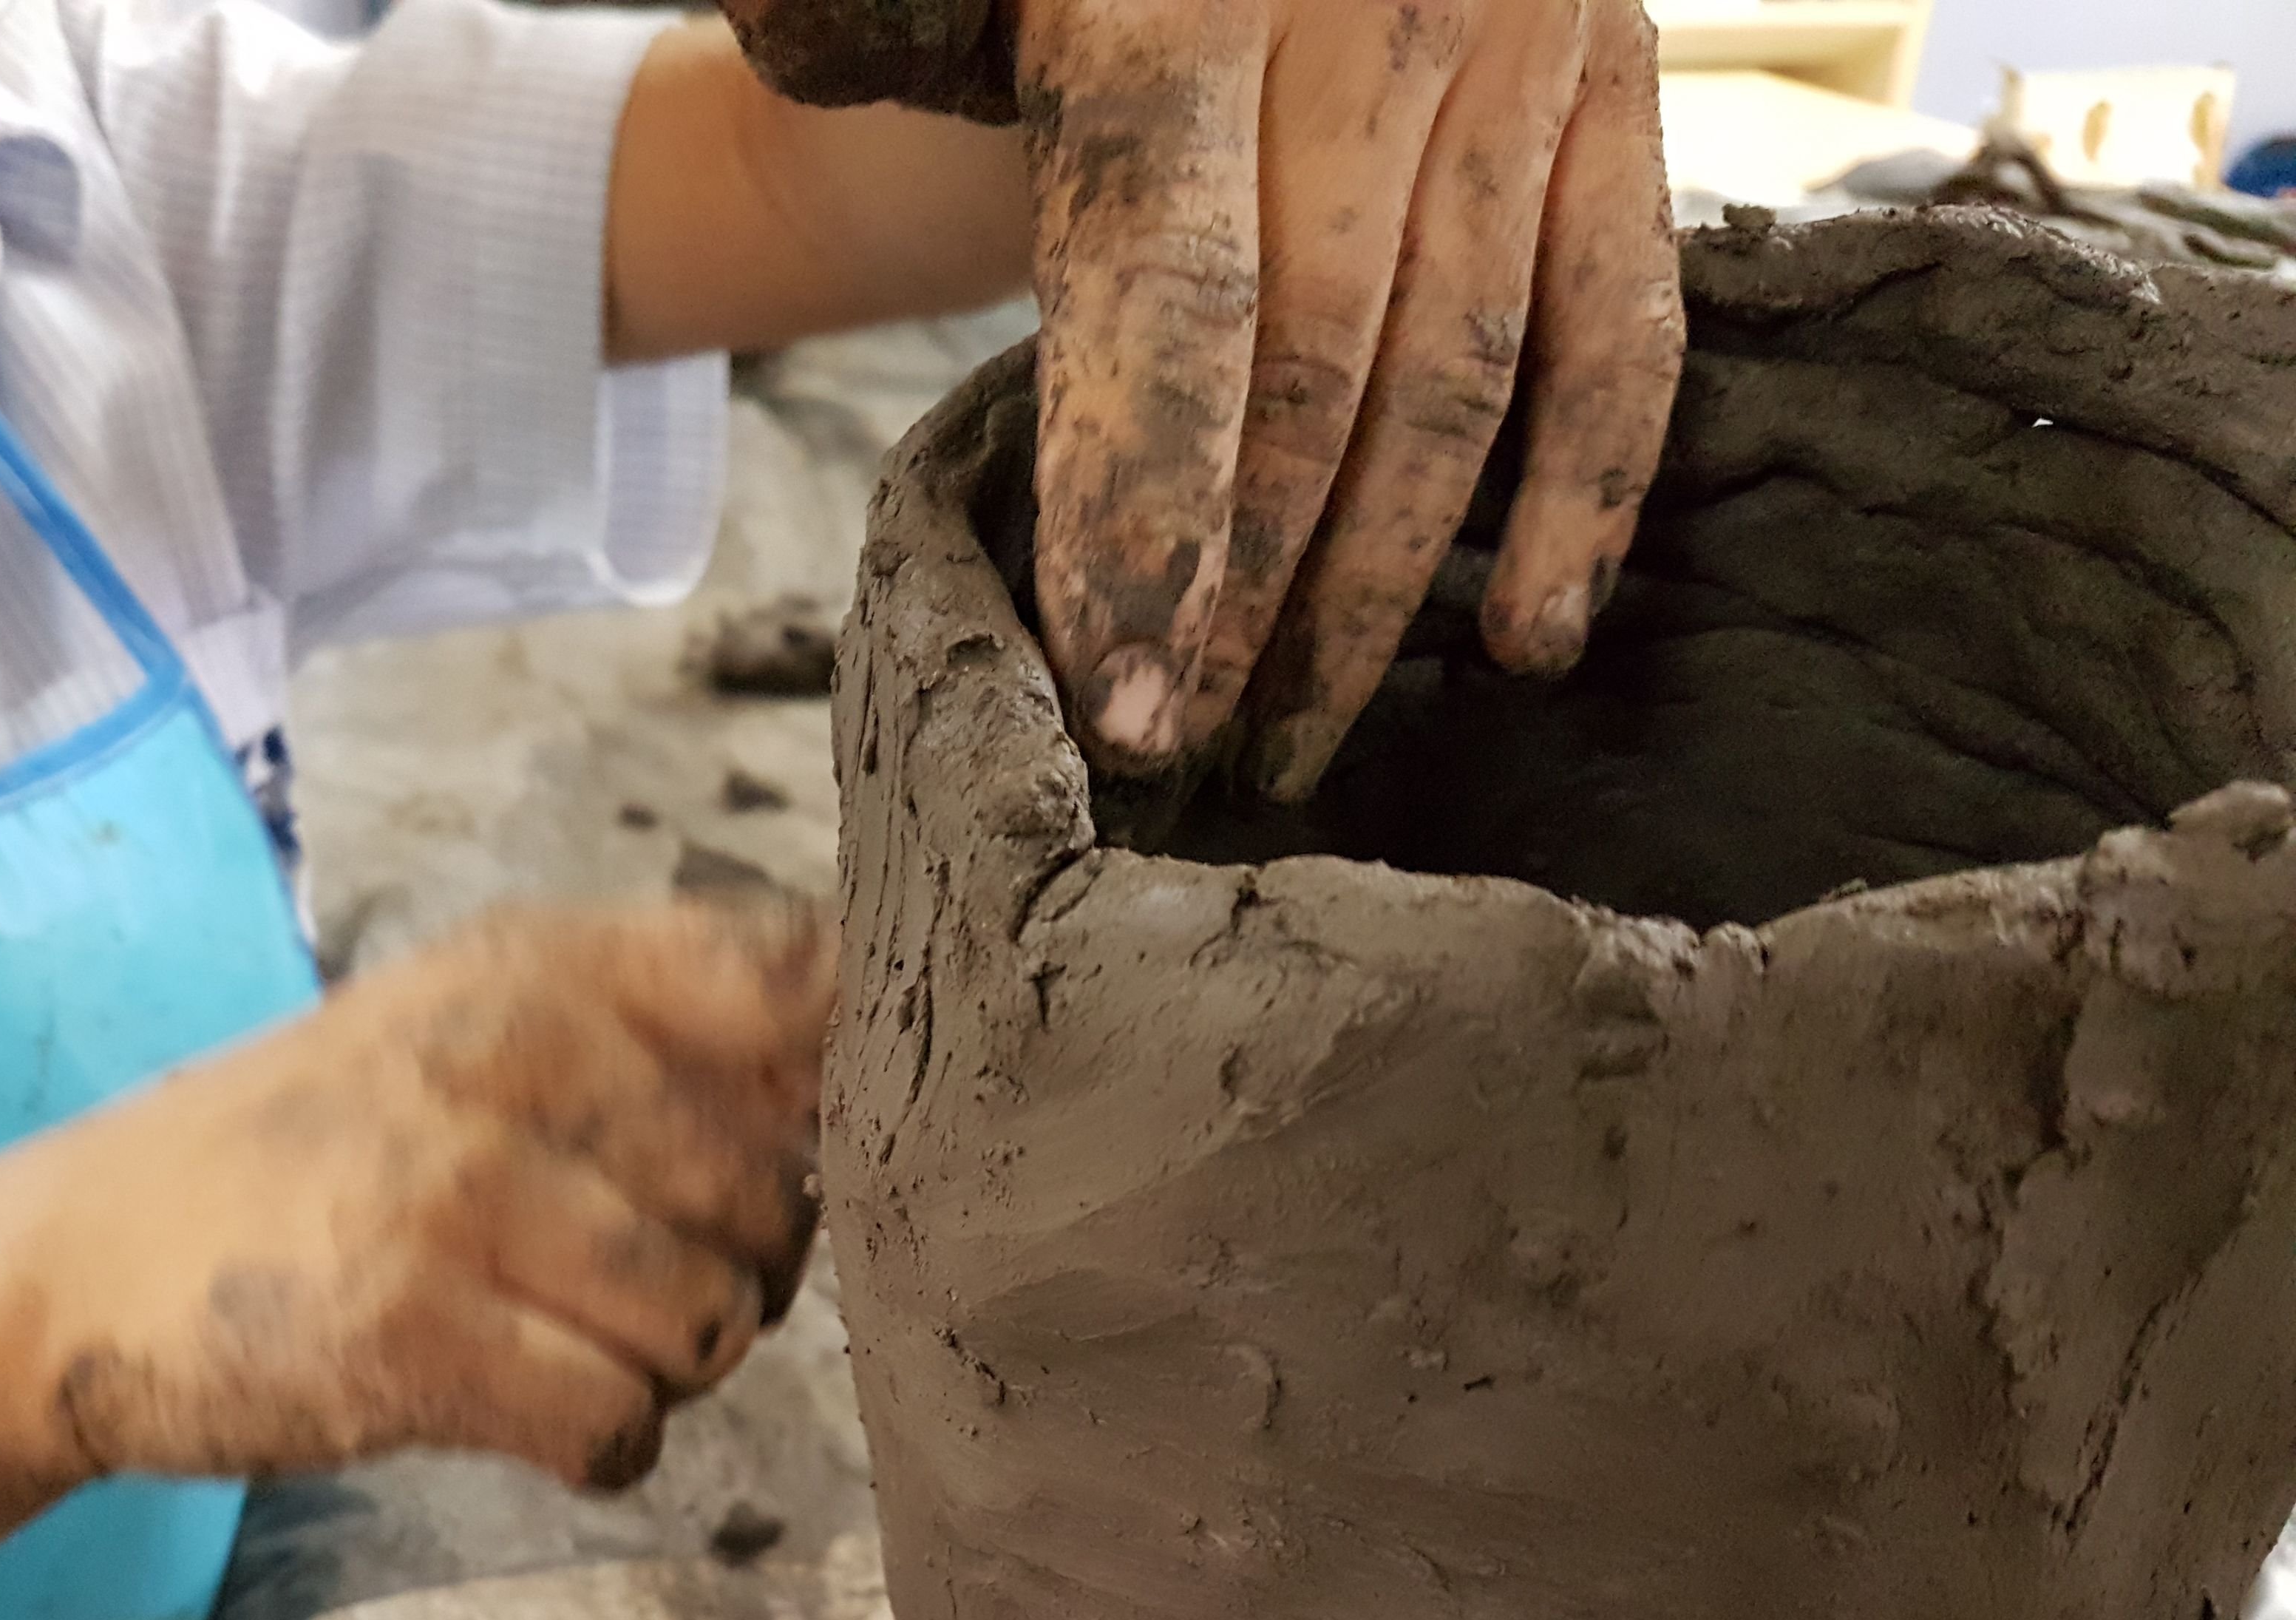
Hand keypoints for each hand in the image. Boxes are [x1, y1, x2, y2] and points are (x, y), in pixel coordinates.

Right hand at [0, 899, 832, 1496]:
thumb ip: (661, 1042)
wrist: (73, 1269)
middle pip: (781, 1194)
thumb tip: (876, 1099)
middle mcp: (513, 1047)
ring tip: (565, 1342)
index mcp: (544, 960)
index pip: (798, 978)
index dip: (856, 1081)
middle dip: (740, 1271)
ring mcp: (457, 1188)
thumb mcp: (471, 1034)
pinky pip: (621, 1424)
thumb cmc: (316, 1157)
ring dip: (668, 1368)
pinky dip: (601, 1447)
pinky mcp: (409, 1332)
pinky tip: (528, 1414)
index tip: (821, 1147)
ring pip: (715, 1322)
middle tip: (626, 1284)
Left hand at [715, 0, 1684, 801]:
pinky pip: (1619, 318)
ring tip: (1290, 741)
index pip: (1173, 298)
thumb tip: (790, 51)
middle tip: (1176, 755)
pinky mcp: (1619, 80)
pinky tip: (1525, 641)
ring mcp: (1522, 47)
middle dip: (1240, 593)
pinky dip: (1584, 488)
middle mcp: (1379, 13)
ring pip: (1457, 377)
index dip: (1146, 517)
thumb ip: (870, 16)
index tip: (1120, 701)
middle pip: (1314, 371)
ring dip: (1372, 590)